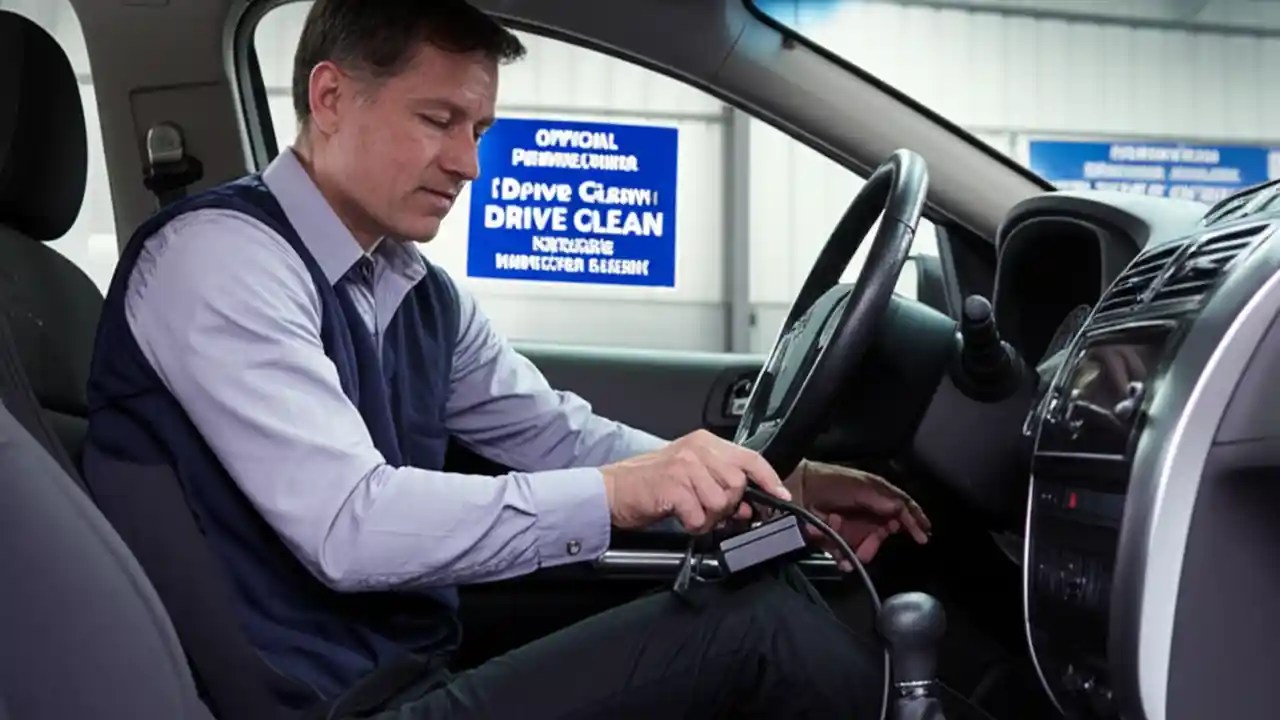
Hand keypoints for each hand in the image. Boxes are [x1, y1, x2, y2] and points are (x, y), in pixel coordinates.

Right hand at [601, 430, 790, 533]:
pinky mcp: (673, 486)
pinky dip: (693, 525)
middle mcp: (697, 450)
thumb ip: (721, 483)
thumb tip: (750, 506)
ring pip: (721, 502)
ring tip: (689, 512)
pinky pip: (700, 516)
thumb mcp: (690, 474)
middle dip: (727, 505)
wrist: (612, 490)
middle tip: (707, 509)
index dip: (769, 479)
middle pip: (737, 485)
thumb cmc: (650, 483)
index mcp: (705, 443)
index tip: (781, 496)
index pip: (750, 458)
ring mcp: (685, 467)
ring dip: (708, 517)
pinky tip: (680, 517)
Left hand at [787, 460, 930, 568]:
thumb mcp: (862, 487)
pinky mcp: (836, 538)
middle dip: (873, 544)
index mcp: (878, 498)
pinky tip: (835, 554)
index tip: (923, 537)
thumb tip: (902, 512)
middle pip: (881, 536)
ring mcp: (852, 527)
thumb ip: (884, 500)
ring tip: (840, 541)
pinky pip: (845, 554)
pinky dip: (842, 556)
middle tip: (866, 549)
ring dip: (855, 550)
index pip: (902, 511)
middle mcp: (867, 514)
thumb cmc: (833, 482)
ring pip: (863, 549)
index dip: (914, 523)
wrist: (799, 488)